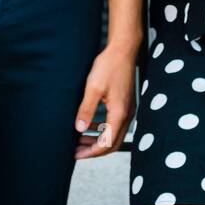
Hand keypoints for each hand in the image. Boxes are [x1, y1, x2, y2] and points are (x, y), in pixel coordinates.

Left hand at [73, 44, 137, 159]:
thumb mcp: (93, 87)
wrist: (123, 50)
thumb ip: (86, 109)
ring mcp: (127, 109)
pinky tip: (92, 126)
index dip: (91, 152)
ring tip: (81, 141)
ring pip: (114, 134)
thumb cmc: (109, 65)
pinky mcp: (125, 103)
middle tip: (77, 152)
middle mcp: (126, 114)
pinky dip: (104, 130)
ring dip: (98, 140)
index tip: (76, 154)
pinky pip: (115, 124)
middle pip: (113, 143)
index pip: (107, 143)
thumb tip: (79, 128)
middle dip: (94, 150)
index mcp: (119, 113)